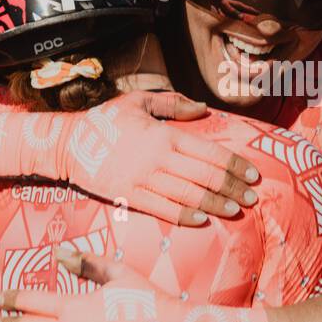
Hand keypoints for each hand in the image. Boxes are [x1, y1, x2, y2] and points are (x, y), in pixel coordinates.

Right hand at [0, 90, 259, 225]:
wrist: (68, 144)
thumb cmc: (105, 120)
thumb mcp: (138, 102)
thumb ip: (172, 103)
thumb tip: (203, 109)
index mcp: (164, 135)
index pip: (209, 153)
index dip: (235, 165)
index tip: (253, 175)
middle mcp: (157, 158)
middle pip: (204, 177)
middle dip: (232, 188)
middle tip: (253, 198)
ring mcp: (143, 179)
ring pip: (188, 195)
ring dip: (215, 204)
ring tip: (236, 210)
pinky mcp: (128, 196)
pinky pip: (162, 209)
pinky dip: (185, 215)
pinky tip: (203, 220)